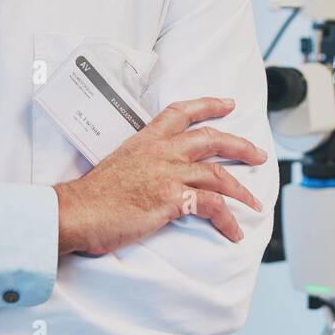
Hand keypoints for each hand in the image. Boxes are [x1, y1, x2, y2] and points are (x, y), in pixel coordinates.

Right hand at [54, 96, 269, 255]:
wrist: (77, 212)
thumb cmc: (93, 195)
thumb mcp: (120, 164)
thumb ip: (143, 163)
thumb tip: (156, 175)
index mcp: (146, 140)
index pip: (181, 112)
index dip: (208, 105)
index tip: (228, 104)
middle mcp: (161, 151)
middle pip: (210, 139)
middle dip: (239, 145)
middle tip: (258, 154)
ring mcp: (167, 174)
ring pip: (218, 174)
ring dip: (242, 190)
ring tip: (255, 202)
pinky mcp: (172, 199)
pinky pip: (212, 207)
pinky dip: (228, 220)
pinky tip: (235, 230)